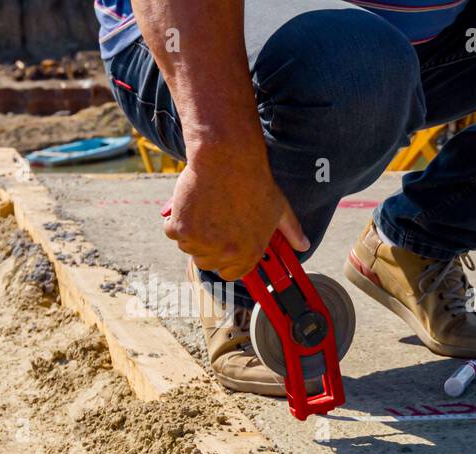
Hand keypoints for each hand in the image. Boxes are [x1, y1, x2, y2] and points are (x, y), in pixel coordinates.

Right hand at [164, 145, 308, 280]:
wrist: (228, 158)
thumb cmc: (255, 182)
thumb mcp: (280, 209)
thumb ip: (291, 232)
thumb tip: (304, 245)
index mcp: (249, 253)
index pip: (231, 273)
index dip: (225, 259)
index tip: (222, 244)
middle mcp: (226, 253)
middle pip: (206, 262)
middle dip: (207, 245)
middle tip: (212, 221)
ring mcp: (202, 243)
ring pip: (188, 246)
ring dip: (190, 231)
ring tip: (204, 208)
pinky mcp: (181, 229)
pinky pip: (171, 232)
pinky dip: (175, 219)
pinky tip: (191, 203)